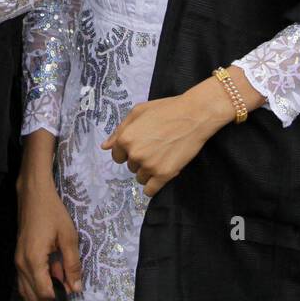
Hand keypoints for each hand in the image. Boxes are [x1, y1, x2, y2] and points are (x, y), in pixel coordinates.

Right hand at [14, 171, 82, 300]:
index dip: (59, 295)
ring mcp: (17, 260)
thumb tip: (76, 287)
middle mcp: (21, 264)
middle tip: (65, 289)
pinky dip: (36, 283)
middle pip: (31, 296)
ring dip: (41, 293)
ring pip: (25, 289)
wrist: (33, 193)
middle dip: (49, 298)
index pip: (44, 292)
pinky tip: (51, 274)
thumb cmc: (52, 211)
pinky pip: (24, 278)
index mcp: (33, 260)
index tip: (71, 288)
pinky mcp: (18, 256)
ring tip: (59, 285)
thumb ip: (72, 264)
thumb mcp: (68, 237)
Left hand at [101, 90, 229, 197]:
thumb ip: (120, 130)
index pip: (117, 156)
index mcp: (125, 138)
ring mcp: (149, 166)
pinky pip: (150, 191)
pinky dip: (153, 186)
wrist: (194, 115)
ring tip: (161, 158)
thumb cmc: (166, 109)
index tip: (142, 145)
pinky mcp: (165, 174)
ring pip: (140, 178)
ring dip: (148, 171)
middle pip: (130, 166)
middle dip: (140, 159)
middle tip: (155, 147)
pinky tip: (160, 176)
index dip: (128, 151)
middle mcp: (134, 154)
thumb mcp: (138, 112)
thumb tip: (105, 147)